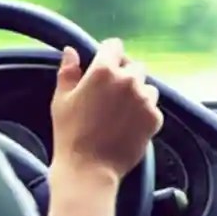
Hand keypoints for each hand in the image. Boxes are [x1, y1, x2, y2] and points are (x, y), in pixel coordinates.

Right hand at [50, 38, 163, 178]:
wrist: (89, 169)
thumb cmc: (70, 134)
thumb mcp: (62, 100)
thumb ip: (68, 71)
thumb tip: (71, 50)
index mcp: (103, 70)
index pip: (114, 46)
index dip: (109, 54)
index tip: (105, 65)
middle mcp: (128, 80)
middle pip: (134, 66)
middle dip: (125, 74)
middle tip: (112, 94)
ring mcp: (144, 99)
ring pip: (147, 86)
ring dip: (138, 93)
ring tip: (122, 111)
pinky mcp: (155, 118)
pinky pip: (153, 107)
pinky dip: (144, 113)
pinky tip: (129, 125)